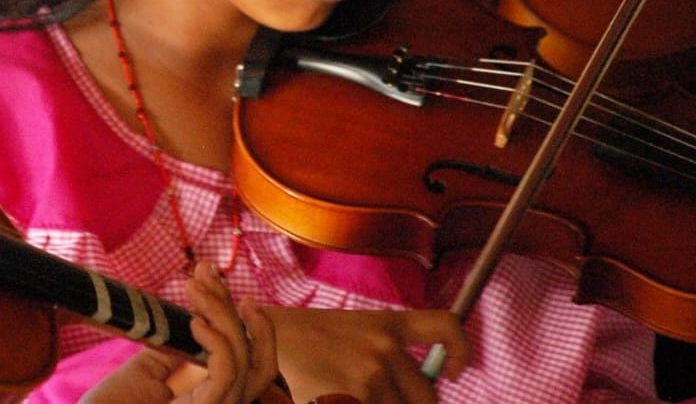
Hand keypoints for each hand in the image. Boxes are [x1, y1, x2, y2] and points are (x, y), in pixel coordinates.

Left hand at [80, 262, 278, 403]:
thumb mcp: (147, 374)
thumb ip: (173, 350)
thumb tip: (193, 316)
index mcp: (212, 399)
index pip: (247, 359)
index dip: (236, 314)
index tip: (214, 276)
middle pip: (256, 358)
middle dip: (231, 307)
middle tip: (206, 270)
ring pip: (246, 361)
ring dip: (223, 315)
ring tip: (195, 288)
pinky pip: (227, 375)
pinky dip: (218, 343)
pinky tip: (196, 321)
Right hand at [267, 306, 469, 403]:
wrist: (258, 342)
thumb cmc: (300, 342)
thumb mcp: (347, 333)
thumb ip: (382, 355)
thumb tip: (413, 396)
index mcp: (385, 323)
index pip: (445, 326)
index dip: (460, 352)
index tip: (451, 372)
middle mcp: (384, 347)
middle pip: (428, 398)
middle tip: (372, 400)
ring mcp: (370, 376)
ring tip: (342, 395)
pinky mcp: (352, 399)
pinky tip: (331, 401)